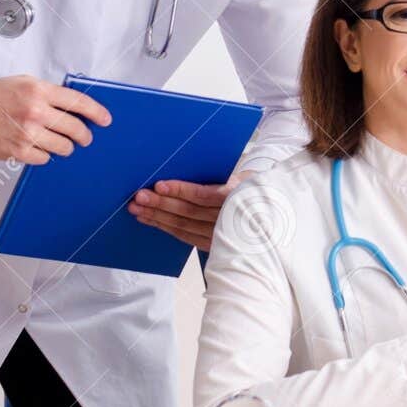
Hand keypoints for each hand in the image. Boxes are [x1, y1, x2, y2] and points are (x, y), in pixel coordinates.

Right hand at [0, 76, 110, 163]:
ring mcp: (28, 133)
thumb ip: (46, 92)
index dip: (97, 113)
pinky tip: (36, 148)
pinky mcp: (18, 151)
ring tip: (60, 143)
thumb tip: (71, 104)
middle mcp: (35, 111)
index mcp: (38, 90)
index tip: (105, 120)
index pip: (79, 102)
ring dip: (66, 147)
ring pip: (64, 147)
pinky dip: (44, 155)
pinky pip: (45, 159)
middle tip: (84, 137)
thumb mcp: (20, 83)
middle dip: (84, 135)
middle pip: (76, 128)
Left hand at [129, 173, 244, 251]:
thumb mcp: (243, 176)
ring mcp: (221, 234)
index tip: (160, 185)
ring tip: (138, 207)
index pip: (204, 195)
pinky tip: (151, 220)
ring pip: (184, 226)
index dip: (181, 190)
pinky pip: (186, 236)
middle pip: (189, 211)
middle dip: (161, 203)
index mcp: (238, 195)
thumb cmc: (250, 188)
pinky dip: (166, 228)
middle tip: (140, 196)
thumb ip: (219, 175)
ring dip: (158, 216)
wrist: (268, 211)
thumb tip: (183, 162)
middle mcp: (229, 218)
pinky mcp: (214, 244)